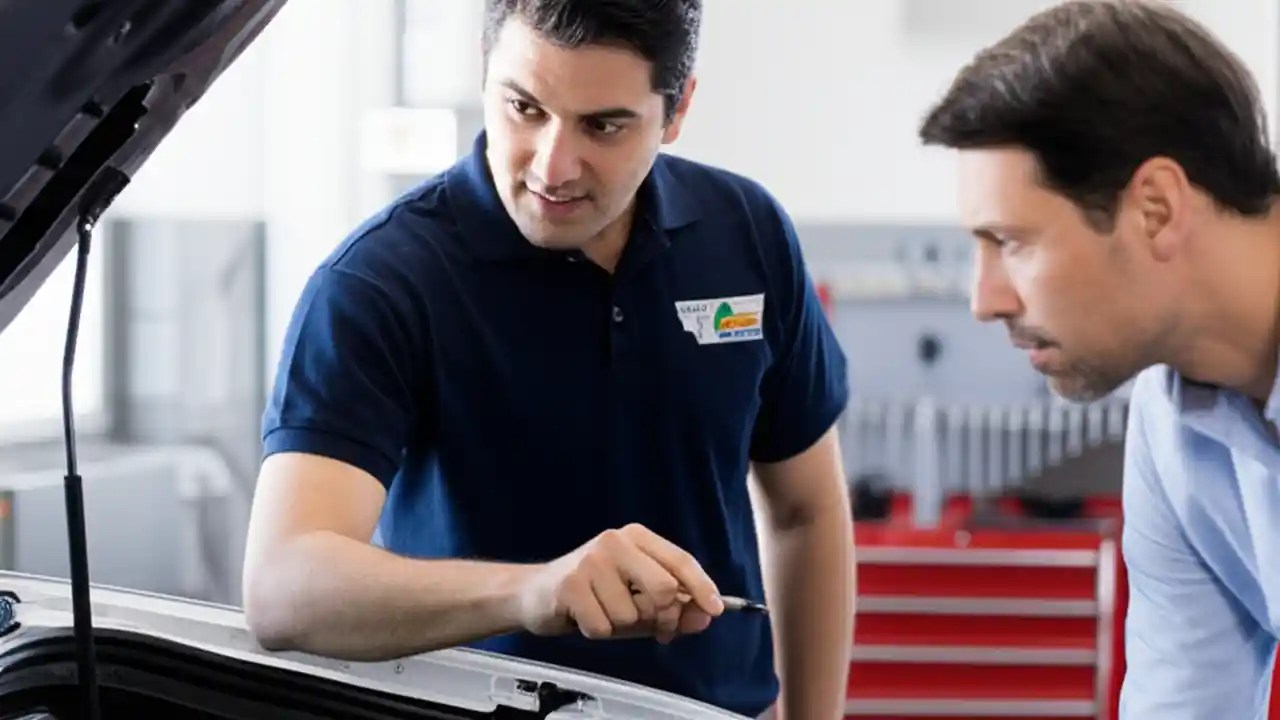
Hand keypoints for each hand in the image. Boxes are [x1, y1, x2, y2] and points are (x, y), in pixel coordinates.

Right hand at [517, 523, 724, 641]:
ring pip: (632, 615)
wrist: (535, 593)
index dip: (702, 587)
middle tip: (653, 628)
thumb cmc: (595, 595)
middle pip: (664, 589)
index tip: (716, 610)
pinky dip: (598, 632)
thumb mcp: (638, 599)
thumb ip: (673, 608)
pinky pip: (604, 627)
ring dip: (621, 626)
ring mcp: (591, 562)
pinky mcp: (570, 585)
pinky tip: (584, 617)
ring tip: (603, 612)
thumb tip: (706, 617)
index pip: (680, 560)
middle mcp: (615, 542)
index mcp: (636, 537)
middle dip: (662, 617)